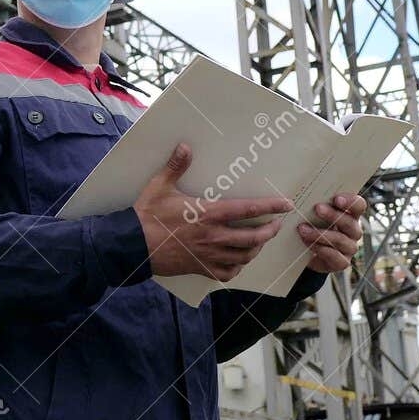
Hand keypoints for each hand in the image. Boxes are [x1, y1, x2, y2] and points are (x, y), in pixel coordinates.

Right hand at [134, 142, 292, 281]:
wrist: (133, 246)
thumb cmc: (147, 215)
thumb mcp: (160, 186)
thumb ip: (176, 167)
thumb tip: (185, 147)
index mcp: (208, 213)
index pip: (248, 209)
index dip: (270, 206)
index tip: (285, 205)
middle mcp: (213, 236)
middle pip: (253, 237)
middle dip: (269, 231)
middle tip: (276, 224)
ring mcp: (208, 254)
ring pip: (244, 256)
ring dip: (257, 249)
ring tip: (261, 241)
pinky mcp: (200, 268)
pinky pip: (227, 272)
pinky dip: (237, 268)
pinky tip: (238, 262)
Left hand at [299, 193, 367, 272]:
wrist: (308, 253)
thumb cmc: (314, 227)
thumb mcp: (315, 214)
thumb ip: (316, 204)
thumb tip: (297, 197)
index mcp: (351, 215)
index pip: (359, 205)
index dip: (350, 201)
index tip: (336, 199)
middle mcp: (353, 231)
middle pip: (350, 222)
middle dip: (332, 215)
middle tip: (317, 208)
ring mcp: (350, 248)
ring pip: (341, 240)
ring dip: (320, 234)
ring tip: (303, 229)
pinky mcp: (342, 262)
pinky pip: (335, 256)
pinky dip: (321, 249)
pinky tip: (309, 244)